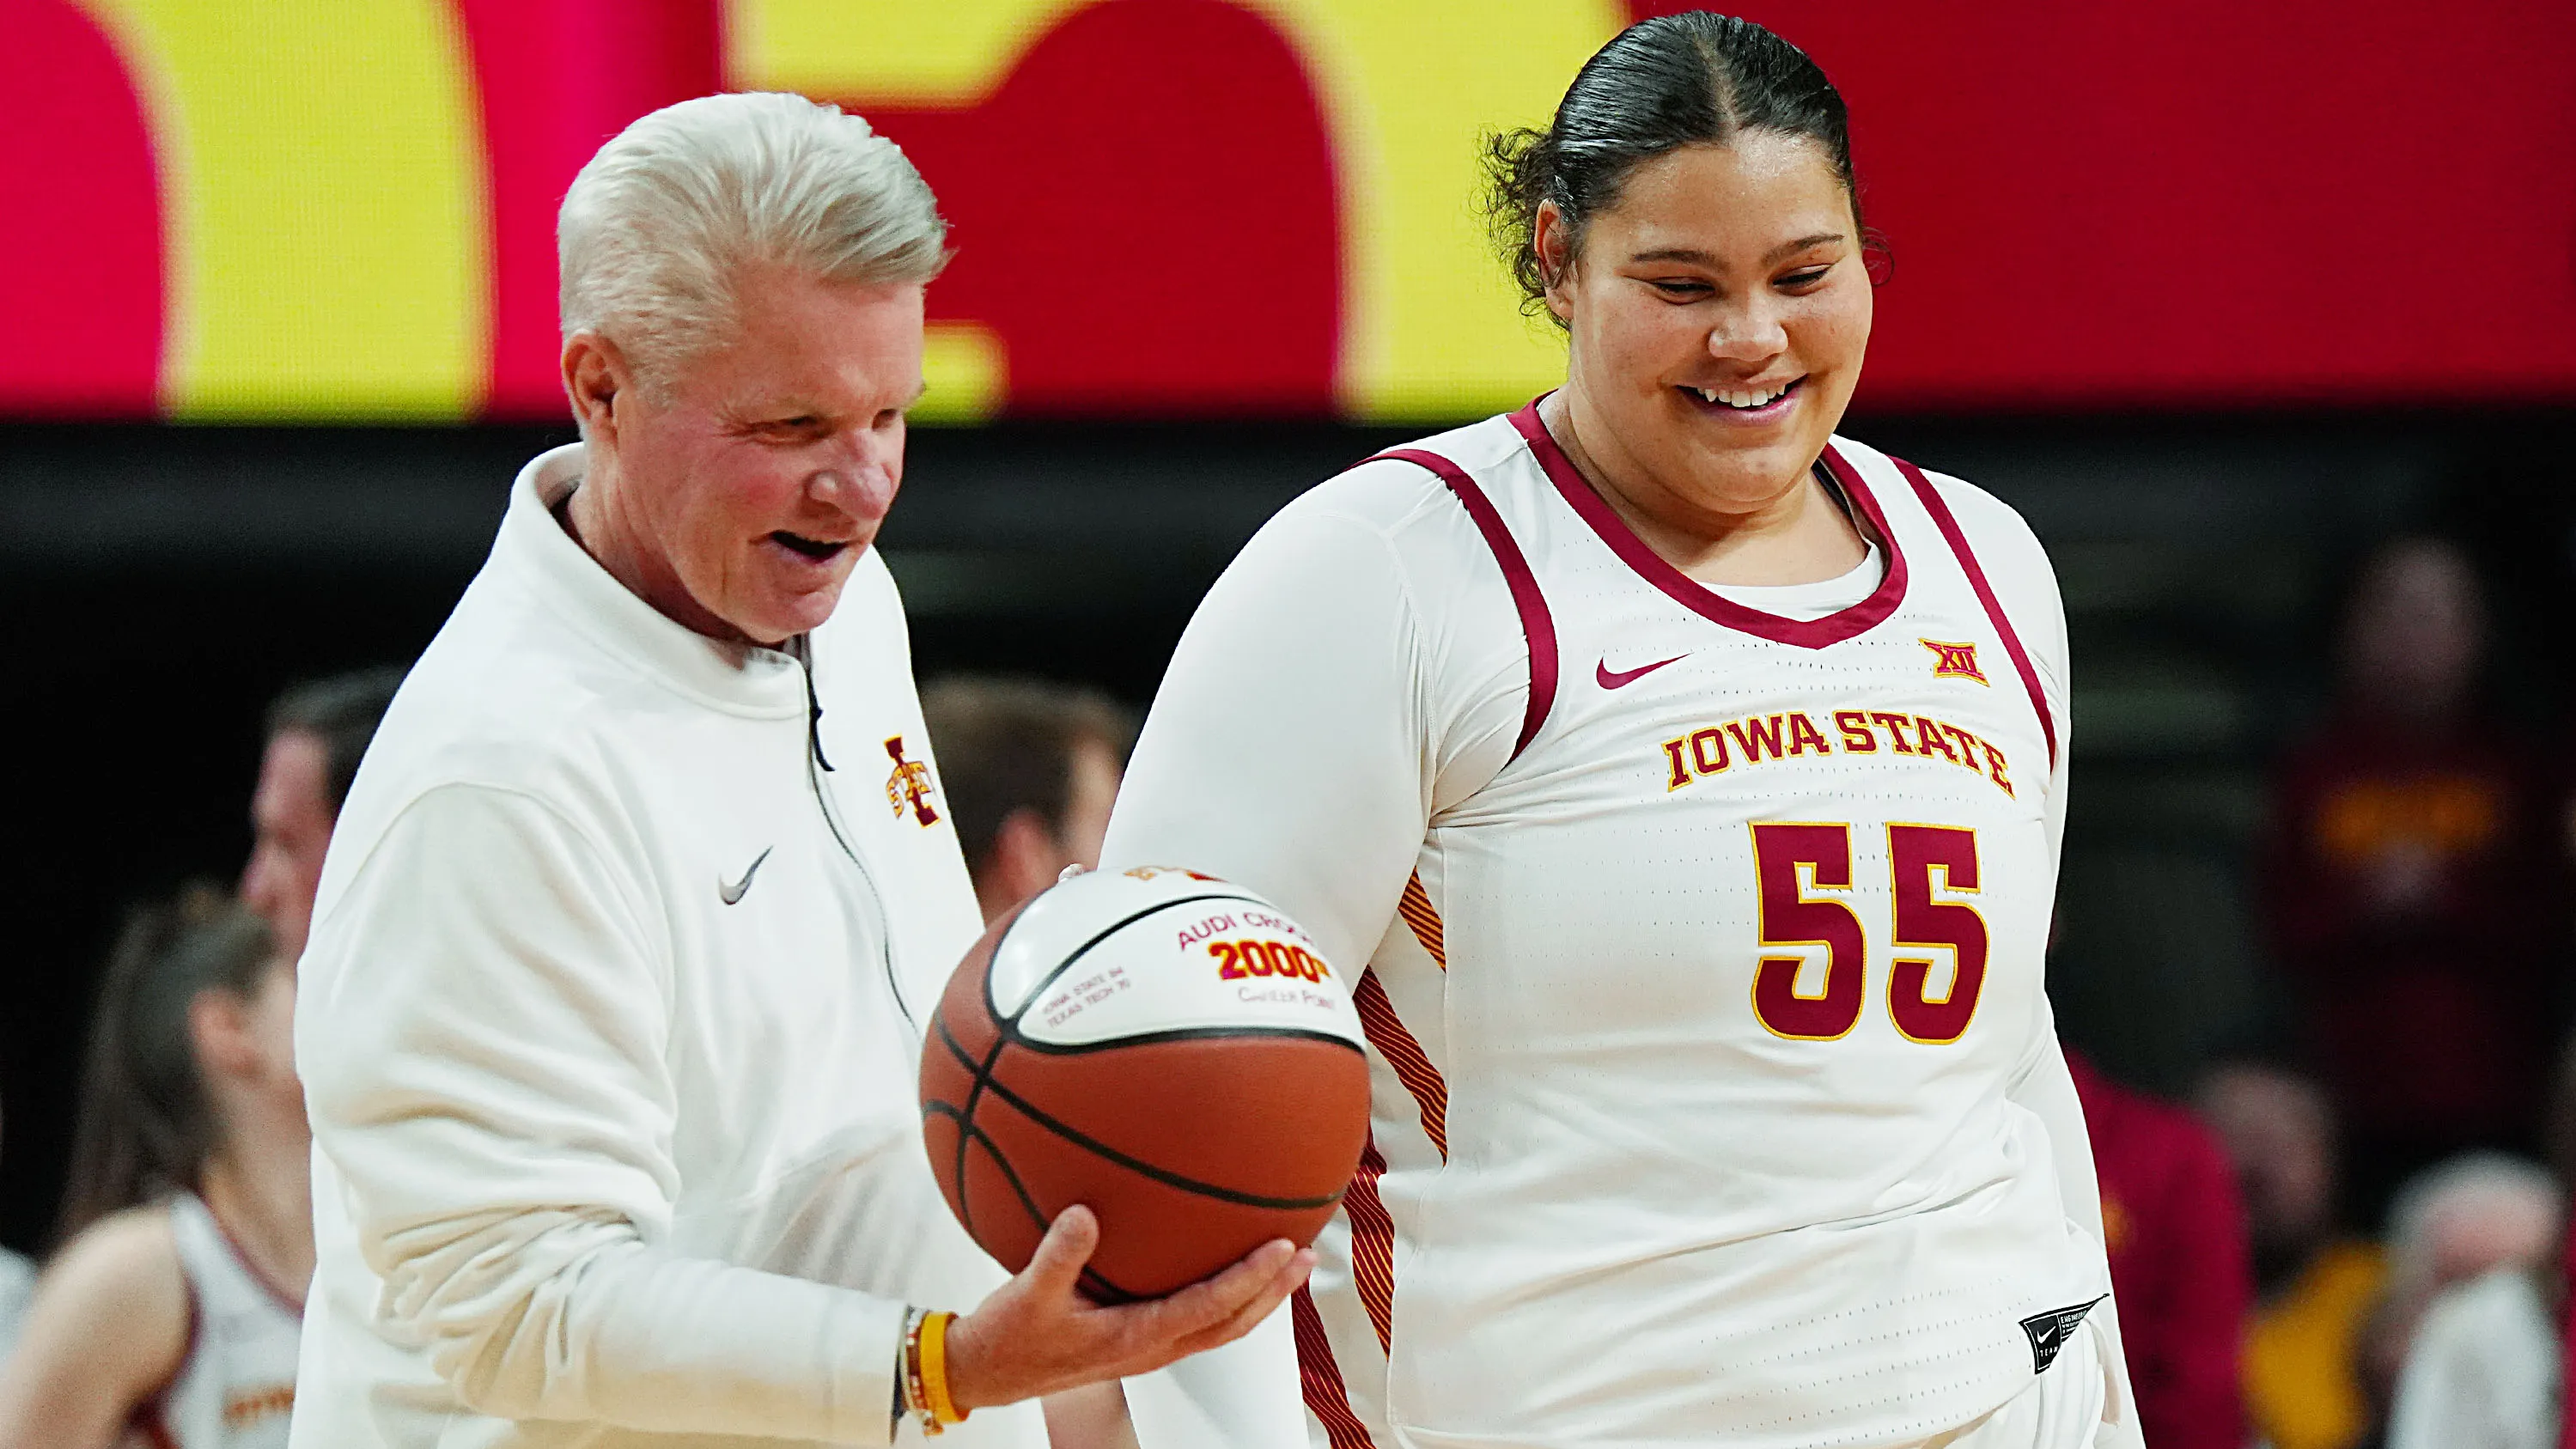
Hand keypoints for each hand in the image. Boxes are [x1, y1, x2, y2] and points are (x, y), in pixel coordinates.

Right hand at [941, 1206, 1312, 1411]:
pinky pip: (1194, 1320)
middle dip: (1273, 1292)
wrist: (985, 1373)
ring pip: (1218, 1327)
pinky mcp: (1134, 1342)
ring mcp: (1146, 1349)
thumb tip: (1084, 1213)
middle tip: (1306, 1255)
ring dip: (1257, 1297)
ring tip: (1286, 1263)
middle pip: (1231, 1324)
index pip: (1209, 1307)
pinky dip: (1222, 1297)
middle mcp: (1150, 1348)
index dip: (1250, 1279)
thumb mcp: (1027, 1293)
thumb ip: (1058, 1254)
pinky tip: (1222, 1268)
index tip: (1281, 1248)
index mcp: (1134, 1338)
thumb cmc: (1007, 1338)